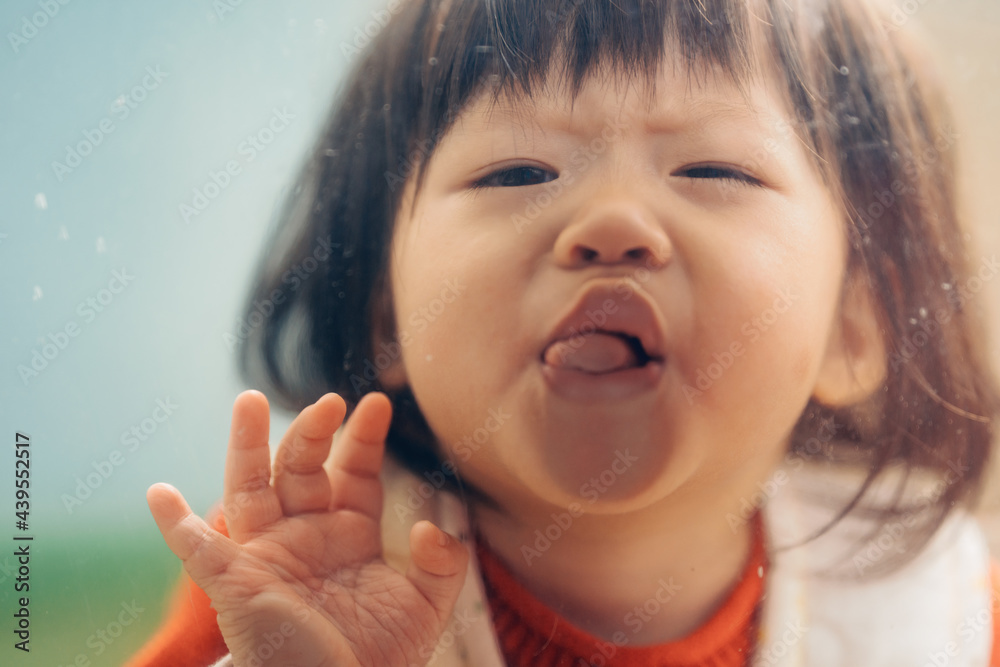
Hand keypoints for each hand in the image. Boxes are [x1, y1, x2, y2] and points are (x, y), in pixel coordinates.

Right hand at [147, 391, 468, 666]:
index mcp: (348, 534)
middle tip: (330, 402)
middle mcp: (305, 535)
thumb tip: (429, 526)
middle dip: (313, 433)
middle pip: (302, 469)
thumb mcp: (426, 606)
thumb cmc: (379, 657)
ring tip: (249, 402)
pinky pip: (197, 550)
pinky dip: (175, 524)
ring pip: (251, 488)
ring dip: (246, 446)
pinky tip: (158, 492)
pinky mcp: (236, 584)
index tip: (376, 403)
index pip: (354, 472)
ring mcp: (267, 555)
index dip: (362, 438)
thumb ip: (441, 563)